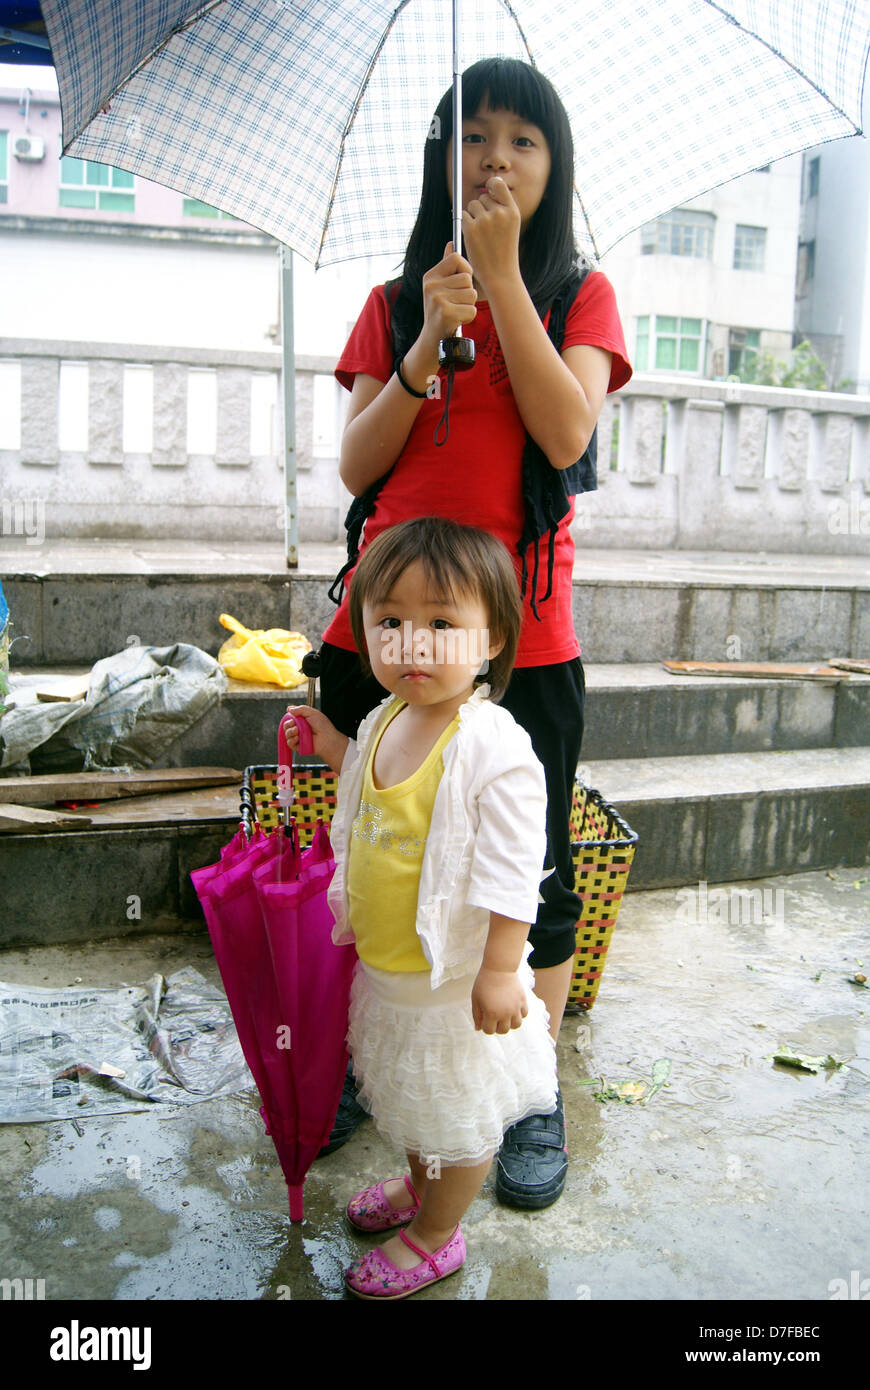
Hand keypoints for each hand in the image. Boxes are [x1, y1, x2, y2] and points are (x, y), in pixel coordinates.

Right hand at [282, 704, 347, 774]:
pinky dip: (291, 740)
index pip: (290, 718)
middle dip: (287, 724)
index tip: (291, 716)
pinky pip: (289, 743)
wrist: (328, 738)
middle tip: (293, 723)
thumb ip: (300, 709)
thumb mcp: (312, 713)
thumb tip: (289, 709)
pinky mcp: (298, 746)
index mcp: (302, 720)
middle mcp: (299, 729)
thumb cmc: (323, 726)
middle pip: (286, 726)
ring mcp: (298, 737)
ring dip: (290, 732)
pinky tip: (297, 738)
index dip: (289, 717)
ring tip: (297, 730)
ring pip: (287, 734)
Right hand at [418, 242, 476, 357]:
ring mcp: (437, 300)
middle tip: (456, 303)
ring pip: (471, 294)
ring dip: (468, 305)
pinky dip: (468, 317)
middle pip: (467, 279)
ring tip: (456, 311)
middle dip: (467, 292)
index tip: (460, 282)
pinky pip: (471, 309)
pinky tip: (457, 320)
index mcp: (430, 276)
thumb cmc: (440, 311)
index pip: (456, 258)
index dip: (465, 269)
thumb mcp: (439, 286)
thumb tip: (452, 243)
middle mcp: (431, 286)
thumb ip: (446, 266)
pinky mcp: (446, 314)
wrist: (432, 339)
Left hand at [461, 176, 521, 296]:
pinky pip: (463, 216)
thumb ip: (501, 208)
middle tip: (486, 229)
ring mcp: (485, 220)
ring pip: (472, 206)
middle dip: (481, 209)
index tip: (488, 192)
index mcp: (512, 211)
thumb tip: (485, 191)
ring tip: (481, 234)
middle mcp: (500, 213)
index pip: (498, 184)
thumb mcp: (510, 227)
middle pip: (482, 198)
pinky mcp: (471, 229)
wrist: (500, 276)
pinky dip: (465, 225)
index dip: (491, 186)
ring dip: (472, 217)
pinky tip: (472, 237)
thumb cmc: (504, 252)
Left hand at [471, 966, 528, 1034]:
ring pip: (516, 1025)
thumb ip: (477, 1015)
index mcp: (491, 1014)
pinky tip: (513, 1007)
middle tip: (494, 1017)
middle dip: (497, 1026)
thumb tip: (478, 1029)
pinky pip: (524, 1014)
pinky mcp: (523, 1000)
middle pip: (503, 1031)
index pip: (489, 1031)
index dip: (485, 1026)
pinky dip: (519, 1014)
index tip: (484, 1017)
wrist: (499, 967)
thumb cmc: (484, 982)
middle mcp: (505, 1013)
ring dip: (510, 1023)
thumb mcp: (476, 999)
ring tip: (505, 1014)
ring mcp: (516, 1008)